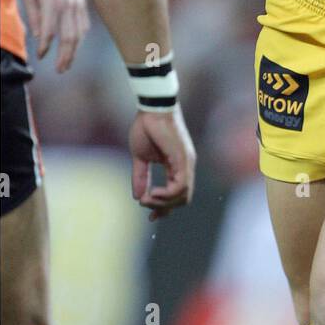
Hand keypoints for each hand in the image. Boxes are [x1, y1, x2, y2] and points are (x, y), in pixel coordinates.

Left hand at [21, 0, 89, 71]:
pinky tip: (74, 46)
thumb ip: (34, 17)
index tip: (40, 56)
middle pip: (69, 39)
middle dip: (64, 57)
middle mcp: (68, 6)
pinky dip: (80, 39)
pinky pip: (84, 26)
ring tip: (68, 63)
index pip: (50, 33)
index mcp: (52, 4)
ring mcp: (78, 5)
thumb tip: (39, 36)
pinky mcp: (83, 4)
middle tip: (60, 70)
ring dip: (74, 52)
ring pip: (79, 35)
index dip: (45, 47)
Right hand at [129, 105, 195, 221]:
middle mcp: (185, 166)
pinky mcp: (183, 159)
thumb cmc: (146, 127)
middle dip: (164, 207)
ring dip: (162, 202)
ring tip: (146, 199)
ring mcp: (187, 163)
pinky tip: (152, 193)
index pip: (177, 194)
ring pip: (183, 195)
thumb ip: (141, 177)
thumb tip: (137, 196)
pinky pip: (180, 186)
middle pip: (183, 198)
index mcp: (177, 166)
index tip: (151, 217)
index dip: (164, 207)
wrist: (151, 108)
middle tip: (145, 204)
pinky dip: (166, 194)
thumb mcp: (140, 158)